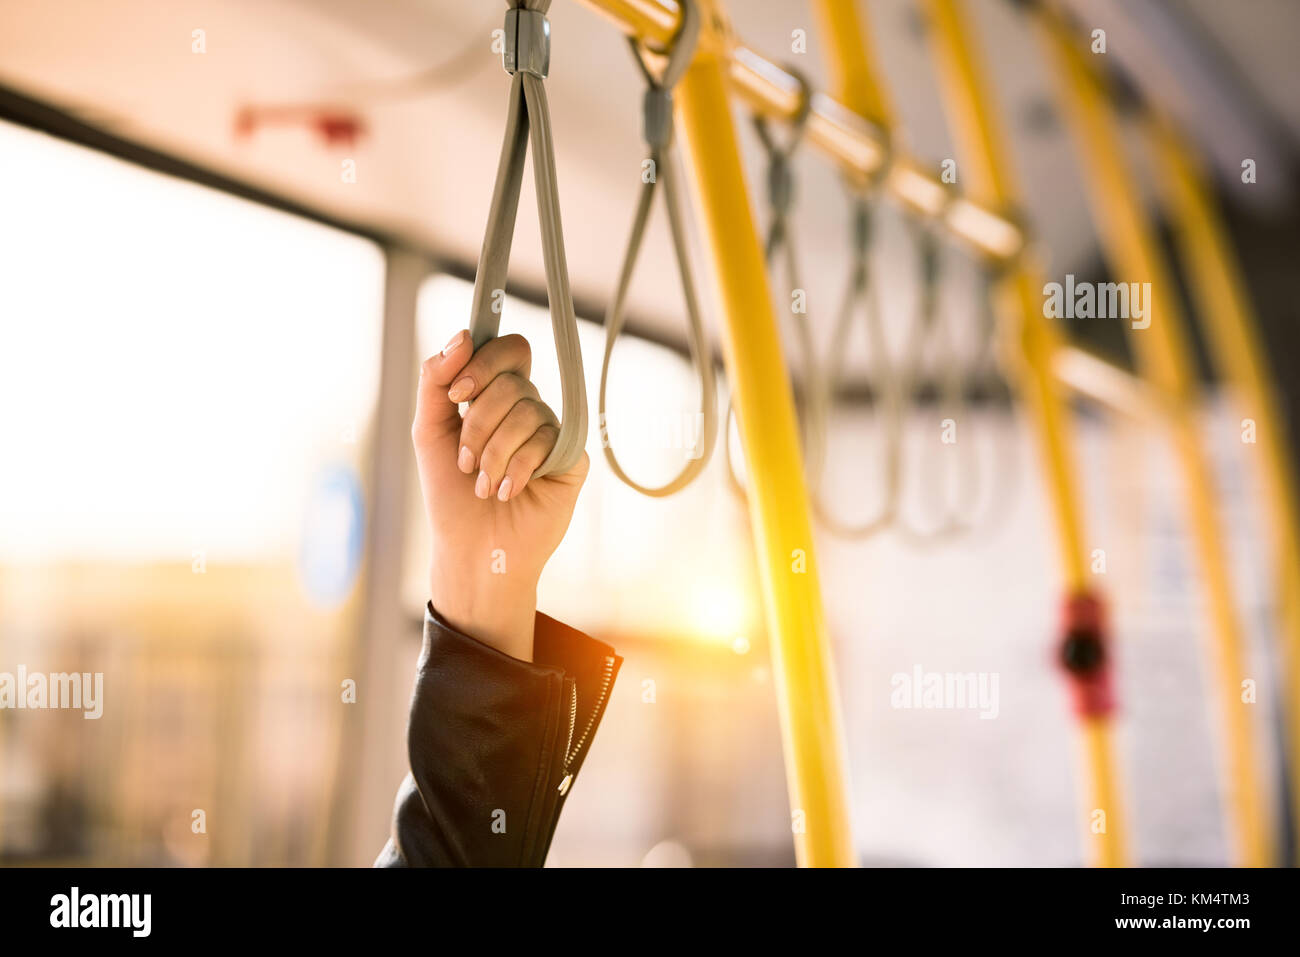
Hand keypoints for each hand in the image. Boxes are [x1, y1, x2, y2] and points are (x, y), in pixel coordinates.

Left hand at [412, 329, 588, 660]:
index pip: (508, 349)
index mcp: (498, 394)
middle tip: (464, 461)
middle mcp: (529, 408)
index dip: (483, 362)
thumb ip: (436, 380)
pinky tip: (507, 492)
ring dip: (493, 454)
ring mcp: (553, 432)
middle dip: (477, 424)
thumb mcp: (430, 430)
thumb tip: (463, 335)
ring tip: (483, 485)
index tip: (456, 395)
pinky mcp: (571, 459)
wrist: (471, 549)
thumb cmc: (449, 493)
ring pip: (526, 412)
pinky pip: (548, 441)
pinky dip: (518, 470)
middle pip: (512, 382)